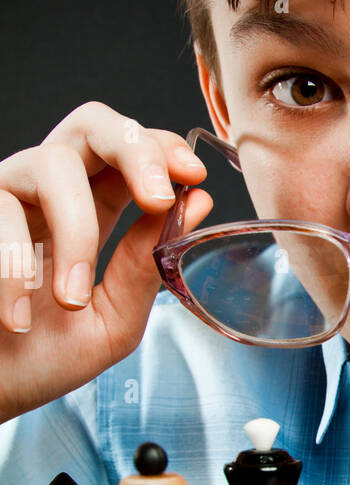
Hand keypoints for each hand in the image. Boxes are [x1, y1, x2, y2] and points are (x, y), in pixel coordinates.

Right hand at [0, 102, 212, 421]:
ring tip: (70, 299)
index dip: (163, 151)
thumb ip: (146, 265)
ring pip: (52, 165)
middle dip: (134, 150)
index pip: (133, 153)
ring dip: (75, 235)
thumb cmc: (40, 360)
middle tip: (157, 196)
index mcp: (92, 208)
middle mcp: (49, 190)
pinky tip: (15, 316)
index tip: (192, 178)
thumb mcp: (112, 321)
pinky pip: (2, 211)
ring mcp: (6, 195)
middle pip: (93, 124)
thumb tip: (196, 204)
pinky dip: (15, 269)